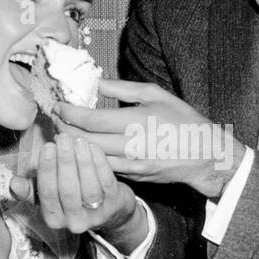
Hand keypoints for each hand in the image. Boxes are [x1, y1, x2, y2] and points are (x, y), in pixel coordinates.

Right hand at [8, 133, 138, 235]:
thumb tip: (14, 183)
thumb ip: (30, 189)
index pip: (48, 194)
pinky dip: (99, 162)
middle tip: (63, 139)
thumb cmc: (73, 197)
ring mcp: (96, 214)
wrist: (109, 210)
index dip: (48, 170)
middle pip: (68, 190)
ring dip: (83, 161)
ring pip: (89, 187)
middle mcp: (75, 221)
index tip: (48, 147)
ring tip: (78, 141)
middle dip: (65, 162)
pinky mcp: (114, 203)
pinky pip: (106, 181)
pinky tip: (92, 147)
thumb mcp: (48, 195)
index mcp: (54, 218)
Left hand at [54, 79, 244, 198]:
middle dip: (63, 129)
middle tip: (54, 119)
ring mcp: (130, 165)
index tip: (57, 106)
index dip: (68, 113)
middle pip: (83, 141)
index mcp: (135, 122)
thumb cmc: (183, 120)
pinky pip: (104, 167)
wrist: (205, 155)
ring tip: (64, 133)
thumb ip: (122, 89)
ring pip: (89, 158)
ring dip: (73, 146)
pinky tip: (84, 148)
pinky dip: (90, 157)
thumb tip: (95, 82)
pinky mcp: (132, 176)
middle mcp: (129, 146)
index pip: (89, 120)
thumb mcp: (155, 95)